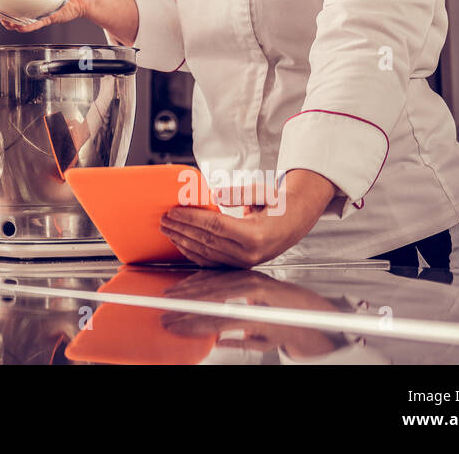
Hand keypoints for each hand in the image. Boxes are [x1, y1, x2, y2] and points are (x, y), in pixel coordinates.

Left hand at [157, 170, 336, 267]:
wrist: (294, 223)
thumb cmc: (278, 206)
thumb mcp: (262, 192)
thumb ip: (238, 193)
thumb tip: (215, 195)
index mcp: (255, 235)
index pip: (215, 226)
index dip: (191, 219)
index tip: (174, 212)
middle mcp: (249, 253)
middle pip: (207, 240)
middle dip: (182, 229)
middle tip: (164, 220)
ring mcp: (244, 263)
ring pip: (206, 253)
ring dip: (183, 241)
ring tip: (168, 230)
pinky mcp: (239, 266)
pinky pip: (211, 262)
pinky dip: (193, 253)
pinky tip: (181, 243)